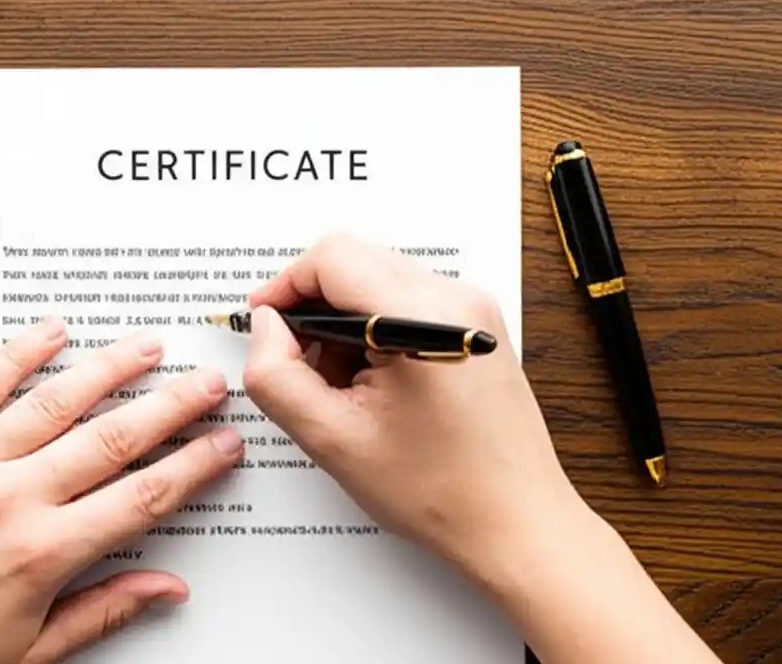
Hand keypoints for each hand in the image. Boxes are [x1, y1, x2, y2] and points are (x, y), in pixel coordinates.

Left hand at [0, 318, 241, 663]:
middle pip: (113, 439)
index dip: (194, 466)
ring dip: (108, 369)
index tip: (223, 444)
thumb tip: (167, 589)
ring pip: (54, 402)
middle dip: (171, 405)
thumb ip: (103, 610)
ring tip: (146, 346)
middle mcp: (9, 502)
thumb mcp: (28, 651)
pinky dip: (17, 355)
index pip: (144, 497)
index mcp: (42, 556)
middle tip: (207, 382)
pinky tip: (50, 332)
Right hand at [242, 234, 723, 663]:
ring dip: (344, 324)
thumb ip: (278, 375)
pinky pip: (407, 303)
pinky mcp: (477, 327)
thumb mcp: (333, 438)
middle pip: (355, 262)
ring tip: (344, 389)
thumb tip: (265, 329)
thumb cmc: (442, 492)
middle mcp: (456, 297)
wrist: (517, 524)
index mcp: (423, 315)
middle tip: (301, 368)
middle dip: (313, 309)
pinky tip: (374, 388)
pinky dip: (375, 333)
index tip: (263, 324)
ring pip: (377, 282)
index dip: (284, 286)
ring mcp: (474, 309)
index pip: (332, 257)